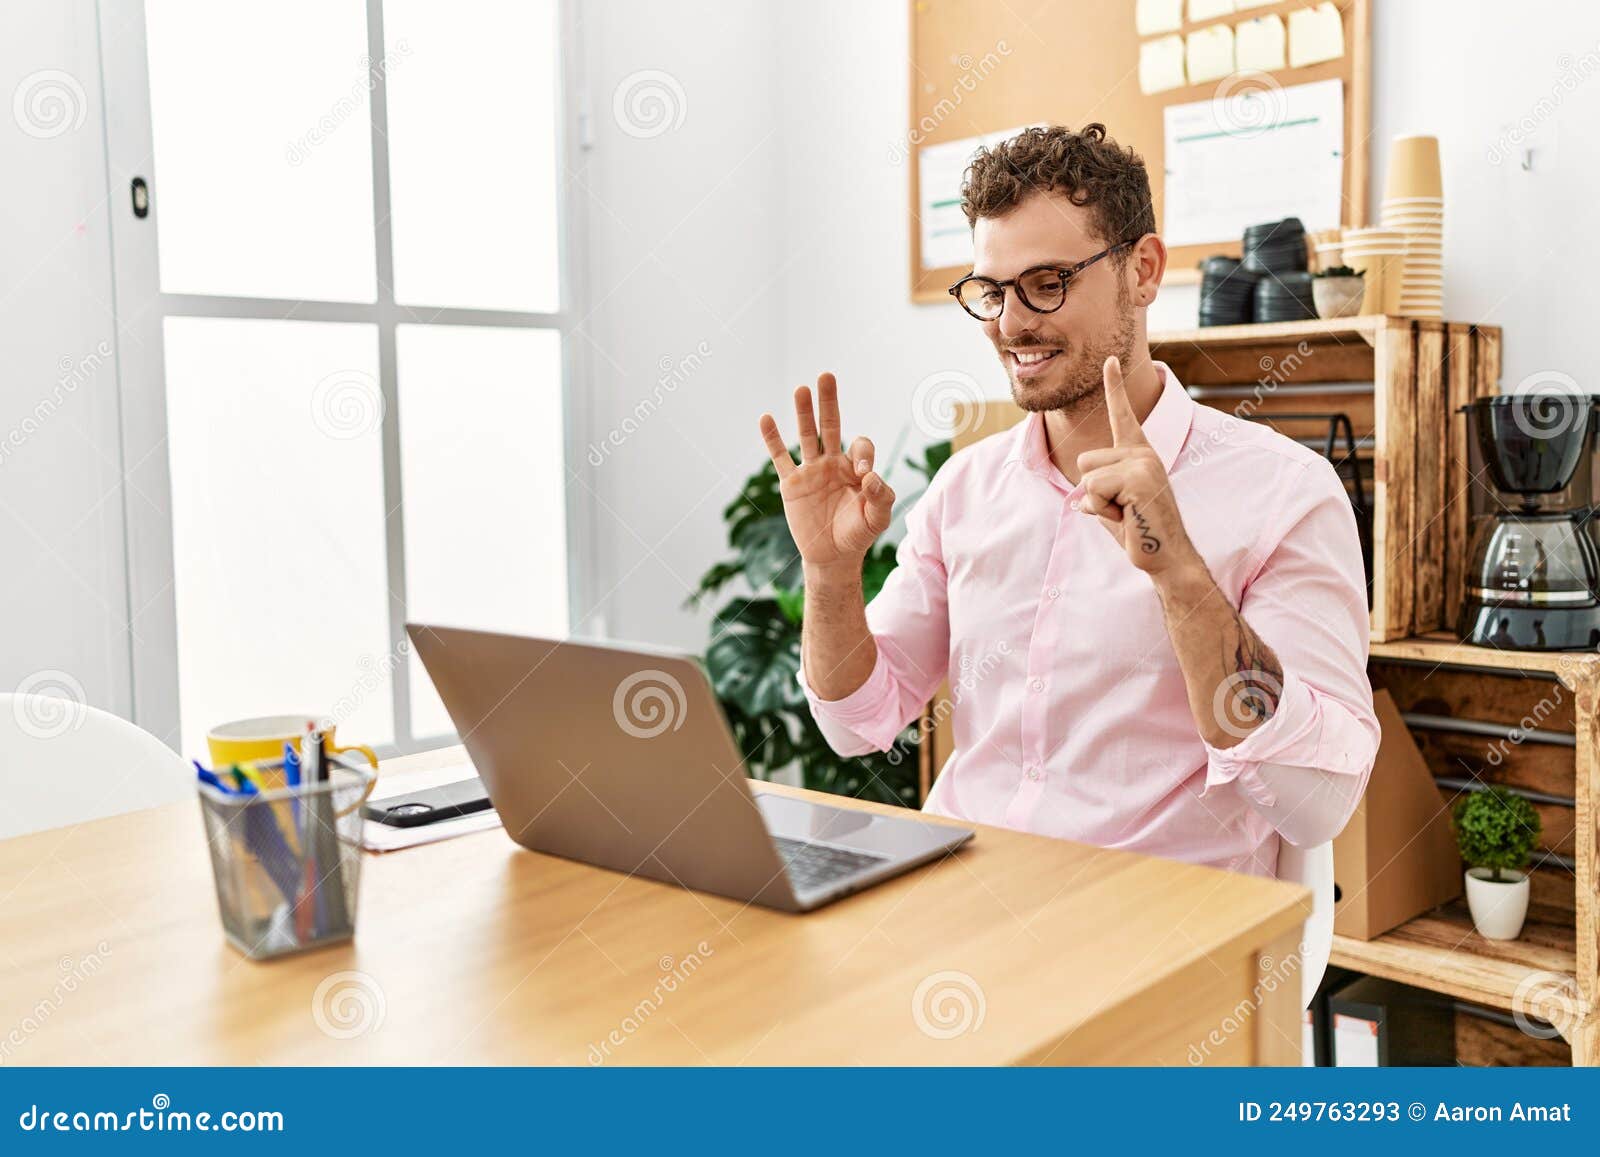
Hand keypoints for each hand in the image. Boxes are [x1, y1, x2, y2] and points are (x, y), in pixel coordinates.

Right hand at [759, 373, 893, 575]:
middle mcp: (833, 463)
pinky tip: (766, 418)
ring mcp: (811, 471)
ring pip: (806, 435)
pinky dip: (773, 439)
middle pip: (831, 425)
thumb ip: (882, 497)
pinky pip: (780, 458)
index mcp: (857, 468)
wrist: (832, 557)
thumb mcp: (877, 519)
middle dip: (829, 402)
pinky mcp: (792, 484)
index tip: (863, 476)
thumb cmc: (858, 535)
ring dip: (803, 412)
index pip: (860, 446)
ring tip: (801, 389)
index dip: (863, 454)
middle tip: (826, 376)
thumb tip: (870, 477)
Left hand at [1075, 356, 1200, 576]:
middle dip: (1093, 492)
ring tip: (1125, 514)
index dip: (1114, 385)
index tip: (1110, 359)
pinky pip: (1094, 491)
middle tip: (1123, 510)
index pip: (1122, 415)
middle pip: (1085, 461)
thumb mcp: (1112, 505)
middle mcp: (1143, 453)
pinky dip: (1102, 511)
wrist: (1167, 556)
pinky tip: (1127, 519)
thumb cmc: (1138, 532)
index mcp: (1139, 453)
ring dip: (1098, 503)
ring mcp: (1143, 464)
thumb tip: (1079, 502)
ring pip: (1088, 476)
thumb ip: (1096, 492)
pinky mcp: (1139, 479)